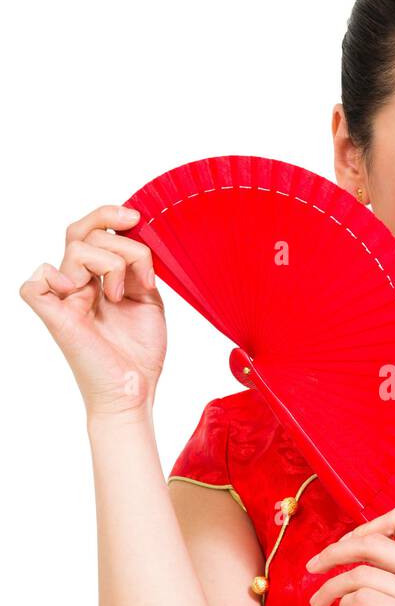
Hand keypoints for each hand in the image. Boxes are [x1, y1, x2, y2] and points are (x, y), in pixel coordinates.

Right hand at [19, 204, 165, 420]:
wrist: (135, 389)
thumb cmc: (140, 351)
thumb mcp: (149, 298)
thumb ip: (140, 266)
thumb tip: (135, 233)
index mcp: (98, 279)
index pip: (92, 232)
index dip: (109, 215)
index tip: (137, 217)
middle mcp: (77, 285)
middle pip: (79, 231)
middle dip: (108, 220)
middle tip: (132, 223)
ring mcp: (64, 300)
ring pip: (77, 248)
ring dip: (114, 262)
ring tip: (123, 294)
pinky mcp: (55, 318)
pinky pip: (34, 285)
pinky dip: (54, 277)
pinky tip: (79, 291)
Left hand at [306, 504, 394, 605]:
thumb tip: (364, 555)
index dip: (367, 527)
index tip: (347, 546)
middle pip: (373, 541)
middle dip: (334, 550)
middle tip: (314, 566)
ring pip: (361, 572)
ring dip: (332, 585)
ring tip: (323, 601)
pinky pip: (361, 598)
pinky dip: (344, 605)